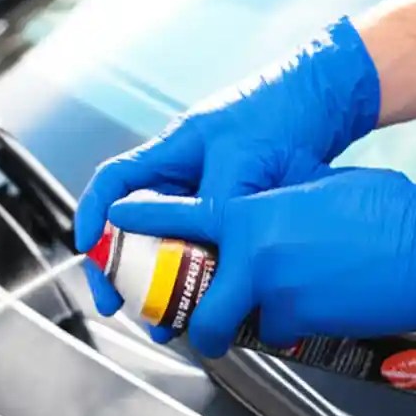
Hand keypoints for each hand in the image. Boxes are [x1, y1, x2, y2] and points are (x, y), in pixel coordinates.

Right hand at [75, 17, 381, 329]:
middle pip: (133, 222)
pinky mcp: (231, 208)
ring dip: (162, 279)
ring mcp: (205, 191)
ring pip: (167, 241)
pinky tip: (206, 299)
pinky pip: (201, 246)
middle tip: (120, 302)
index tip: (87, 250)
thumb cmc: (284, 109)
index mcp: (172, 150)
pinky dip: (198, 274)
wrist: (328, 98)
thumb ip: (220, 202)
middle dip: (120, 267)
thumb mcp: (246, 159)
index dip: (92, 216)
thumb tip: (208, 249)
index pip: (114, 183)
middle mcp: (181, 172)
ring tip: (165, 317)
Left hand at [105, 168, 415, 358]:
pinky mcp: (305, 323)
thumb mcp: (317, 190)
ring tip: (267, 317)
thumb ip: (276, 205)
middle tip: (187, 325)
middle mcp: (253, 255)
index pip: (179, 217)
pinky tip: (314, 313)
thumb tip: (262, 216)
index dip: (141, 222)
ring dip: (249, 324)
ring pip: (243, 322)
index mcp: (251, 213)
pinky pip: (282, 333)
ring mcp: (276, 293)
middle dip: (190, 322)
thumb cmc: (388, 209)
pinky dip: (291, 329)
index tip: (113, 226)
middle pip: (198, 303)